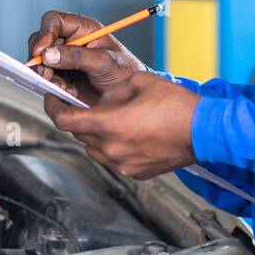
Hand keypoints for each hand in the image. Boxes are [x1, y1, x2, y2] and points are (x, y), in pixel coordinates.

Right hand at [27, 10, 145, 106]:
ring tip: (62, 86)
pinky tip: (67, 91)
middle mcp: (70, 41)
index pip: (54, 21)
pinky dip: (52, 85)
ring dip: (47, 74)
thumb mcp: (104, 62)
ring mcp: (64, 58)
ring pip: (40, 61)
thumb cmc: (124, 73)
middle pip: (41, 40)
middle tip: (46, 73)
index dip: (44, 33)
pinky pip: (46, 77)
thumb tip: (48, 54)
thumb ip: (77, 57)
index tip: (41, 52)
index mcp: (83, 29)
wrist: (130, 98)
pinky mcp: (62, 75)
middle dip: (40, 58)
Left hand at [38, 46, 199, 179]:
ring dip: (94, 133)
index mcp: (108, 124)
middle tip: (81, 103)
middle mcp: (111, 148)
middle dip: (77, 117)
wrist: (204, 132)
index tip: (51, 98)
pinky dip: (111, 145)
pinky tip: (127, 132)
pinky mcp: (133, 172)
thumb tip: (94, 94)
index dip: (52, 107)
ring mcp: (122, 164)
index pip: (64, 120)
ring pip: (93, 147)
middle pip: (78, 133)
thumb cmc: (175, 105)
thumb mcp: (137, 82)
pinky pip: (111, 158)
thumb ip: (108, 88)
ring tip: (111, 117)